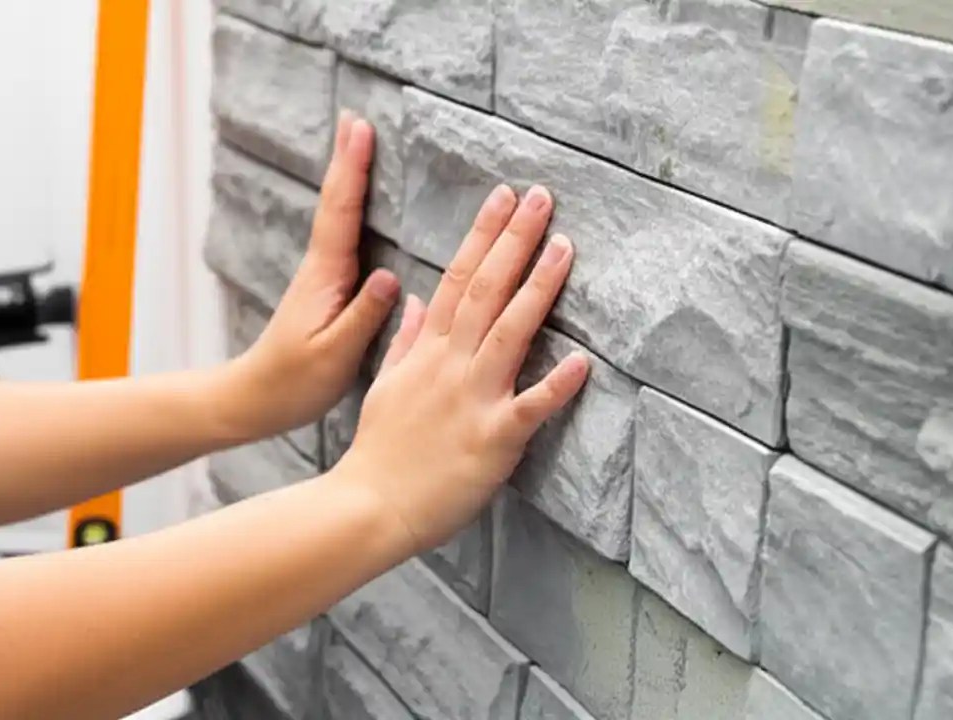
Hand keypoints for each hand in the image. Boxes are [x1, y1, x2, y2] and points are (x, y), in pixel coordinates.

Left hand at [221, 112, 399, 440]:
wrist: (254, 399)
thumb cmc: (292, 383)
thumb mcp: (333, 356)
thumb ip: (362, 317)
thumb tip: (390, 276)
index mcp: (324, 279)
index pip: (340, 214)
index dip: (352, 170)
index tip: (360, 130)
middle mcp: (321, 270)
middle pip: (336, 204)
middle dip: (347, 160)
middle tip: (355, 118)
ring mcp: (321, 278)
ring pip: (338, 216)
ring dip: (348, 178)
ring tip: (358, 145)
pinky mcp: (326, 290)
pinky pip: (343, 237)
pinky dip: (350, 209)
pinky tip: (358, 204)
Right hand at [335, 184, 589, 553]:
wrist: (369, 506)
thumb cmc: (381, 450)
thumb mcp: (386, 384)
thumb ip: (406, 339)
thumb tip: (416, 297)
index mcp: (429, 351)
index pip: (459, 279)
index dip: (484, 235)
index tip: (505, 198)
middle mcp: (452, 365)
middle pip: (487, 291)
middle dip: (515, 240)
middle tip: (542, 198)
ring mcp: (473, 399)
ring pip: (511, 333)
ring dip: (539, 288)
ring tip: (565, 248)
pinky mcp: (494, 439)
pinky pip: (530, 408)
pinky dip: (556, 385)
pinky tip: (584, 360)